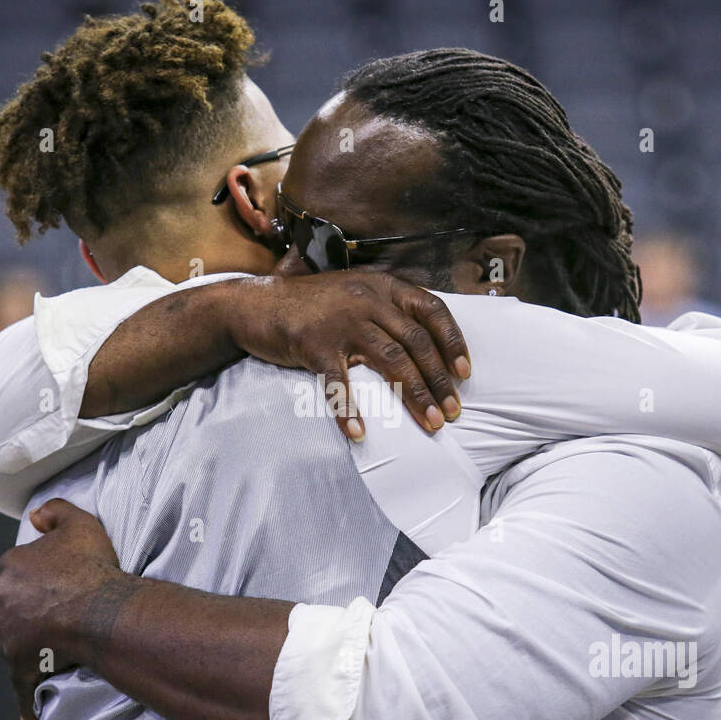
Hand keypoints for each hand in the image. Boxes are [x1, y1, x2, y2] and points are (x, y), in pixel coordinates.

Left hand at [0, 499, 128, 719]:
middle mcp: (0, 600)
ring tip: (62, 649)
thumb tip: (34, 517)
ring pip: (16, 642)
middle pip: (14, 607)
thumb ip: (55, 512)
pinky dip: (25, 702)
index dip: (44, 579)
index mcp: (10, 567)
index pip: (20, 572)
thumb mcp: (80, 522)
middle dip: (33, 612)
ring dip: (32, 647)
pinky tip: (28, 717)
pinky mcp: (19, 666)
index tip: (65, 585)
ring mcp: (7, 635)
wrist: (101, 609)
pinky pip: (21, 686)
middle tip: (66, 615)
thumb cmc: (92, 567)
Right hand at [225, 273, 470, 439]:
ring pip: (392, 360)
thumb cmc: (310, 306)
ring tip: (430, 424)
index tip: (465, 373)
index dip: (453, 341)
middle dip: (439, 381)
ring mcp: (341, 322)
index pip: (431, 310)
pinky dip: (348, 410)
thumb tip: (425, 346)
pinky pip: (338, 383)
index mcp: (382, 287)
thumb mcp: (355, 294)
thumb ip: (387, 310)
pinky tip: (358, 432)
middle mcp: (367, 300)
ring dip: (415, 395)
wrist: (255, 304)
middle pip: (417, 342)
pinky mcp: (314, 344)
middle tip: (451, 412)